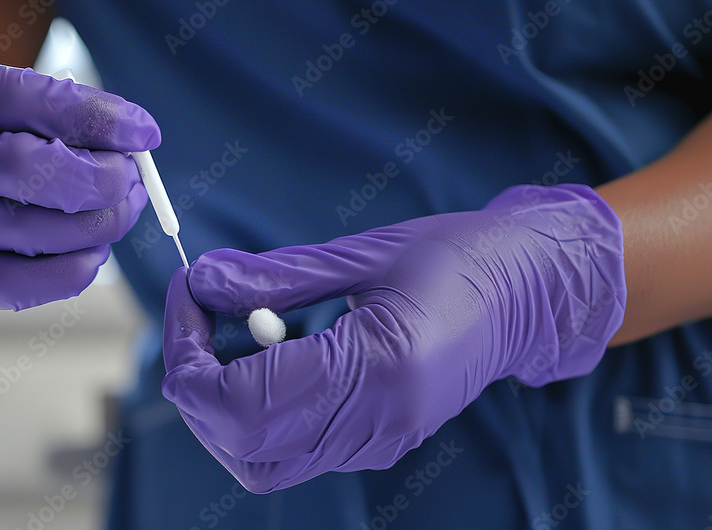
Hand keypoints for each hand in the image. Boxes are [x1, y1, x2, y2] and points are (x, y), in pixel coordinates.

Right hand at [0, 50, 159, 314]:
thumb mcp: (14, 91)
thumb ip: (67, 106)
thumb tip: (140, 137)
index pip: (23, 99)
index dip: (93, 118)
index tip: (144, 133)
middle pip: (23, 170)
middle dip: (99, 180)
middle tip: (131, 179)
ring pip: (24, 232)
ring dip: (94, 225)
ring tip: (120, 210)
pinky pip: (11, 285)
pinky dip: (67, 272)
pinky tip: (93, 252)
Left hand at [162, 184, 625, 492]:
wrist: (527, 292)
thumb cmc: (457, 256)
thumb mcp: (360, 253)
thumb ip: (274, 276)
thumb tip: (201, 281)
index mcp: (377, 367)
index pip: (238, 402)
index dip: (187, 354)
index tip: (185, 293)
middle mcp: (376, 422)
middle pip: (238, 441)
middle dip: (195, 380)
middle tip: (199, 311)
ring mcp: (379, 442)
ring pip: (259, 457)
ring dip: (223, 399)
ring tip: (239, 329)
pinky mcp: (378, 441)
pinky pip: (293, 447)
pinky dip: (259, 406)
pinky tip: (277, 351)